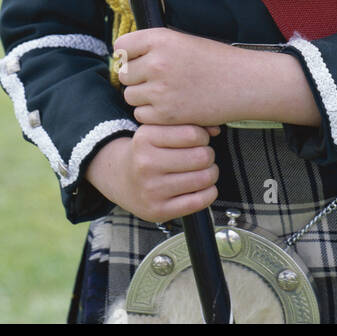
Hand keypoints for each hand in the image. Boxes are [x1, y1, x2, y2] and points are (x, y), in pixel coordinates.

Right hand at [86, 124, 219, 222]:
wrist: (120, 179)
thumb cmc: (147, 151)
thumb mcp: (158, 130)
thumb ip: (187, 124)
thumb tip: (216, 130)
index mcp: (145, 138)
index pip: (192, 134)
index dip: (203, 136)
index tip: (199, 140)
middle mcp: (146, 164)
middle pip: (201, 157)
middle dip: (209, 155)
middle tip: (203, 156)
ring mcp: (152, 190)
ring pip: (203, 179)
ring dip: (211, 173)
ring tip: (204, 171)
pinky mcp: (159, 211)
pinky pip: (199, 201)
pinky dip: (209, 193)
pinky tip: (203, 187)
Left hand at [114, 27, 241, 126]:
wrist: (243, 83)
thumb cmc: (215, 60)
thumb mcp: (183, 41)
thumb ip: (154, 47)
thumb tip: (123, 57)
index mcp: (160, 39)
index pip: (121, 46)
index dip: (128, 54)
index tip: (137, 60)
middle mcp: (156, 62)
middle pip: (123, 74)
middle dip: (135, 78)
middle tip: (156, 80)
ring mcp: (160, 90)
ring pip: (130, 96)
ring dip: (143, 97)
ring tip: (166, 93)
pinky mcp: (166, 114)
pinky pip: (141, 115)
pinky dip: (152, 114)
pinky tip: (171, 107)